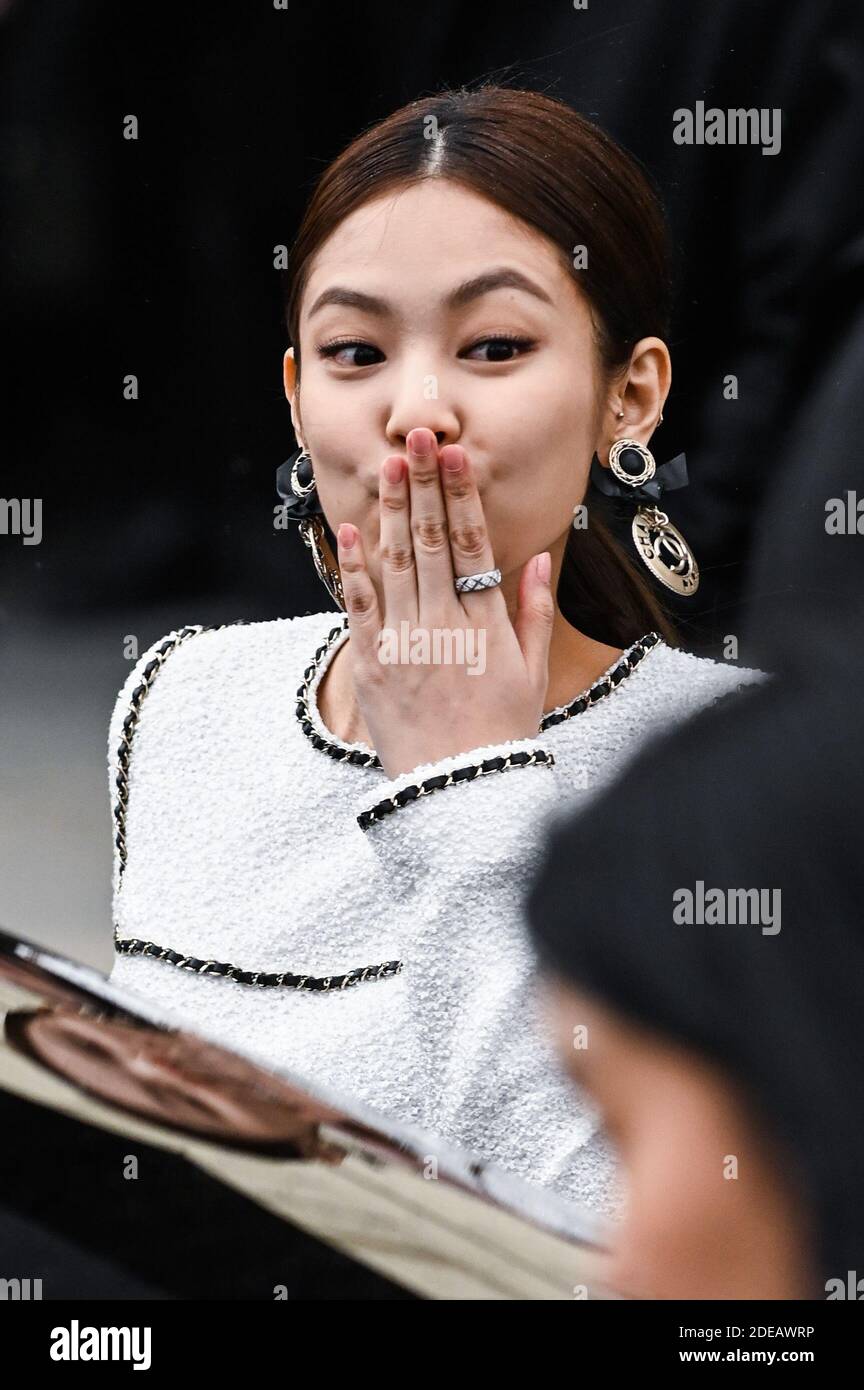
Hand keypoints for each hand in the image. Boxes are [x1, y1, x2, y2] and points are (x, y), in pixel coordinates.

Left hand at [335, 427, 554, 779]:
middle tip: (419, 437)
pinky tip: (352, 529)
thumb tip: (535, 557)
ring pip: (396, 564)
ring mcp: (403, 644)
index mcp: (486, 628)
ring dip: (393, 511)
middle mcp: (443, 628)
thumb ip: (532, 612)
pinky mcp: (370, 664)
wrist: (456, 793)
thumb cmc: (500, 735)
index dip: (461, 497)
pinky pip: (359, 606)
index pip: (472, 547)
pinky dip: (354, 566)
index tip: (456, 455)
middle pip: (432, 543)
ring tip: (391, 465)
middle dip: (425, 485)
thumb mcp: (532, 675)